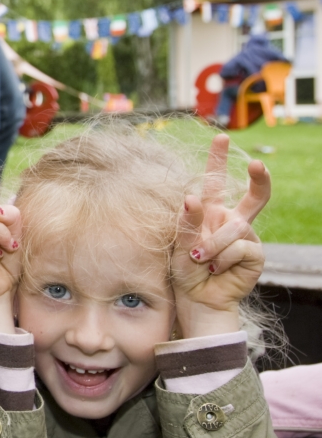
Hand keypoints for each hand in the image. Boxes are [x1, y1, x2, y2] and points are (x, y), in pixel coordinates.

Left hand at [172, 135, 270, 337]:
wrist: (196, 300)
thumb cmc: (184, 271)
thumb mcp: (178, 244)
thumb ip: (187, 222)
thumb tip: (192, 198)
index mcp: (210, 213)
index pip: (216, 183)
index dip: (218, 160)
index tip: (220, 137)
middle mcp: (231, 221)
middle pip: (256, 197)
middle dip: (260, 179)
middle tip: (257, 164)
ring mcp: (246, 237)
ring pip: (235, 228)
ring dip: (212, 245)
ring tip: (199, 261)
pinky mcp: (255, 255)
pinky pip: (241, 248)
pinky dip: (222, 259)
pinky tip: (215, 270)